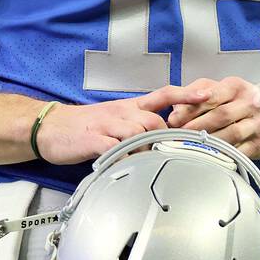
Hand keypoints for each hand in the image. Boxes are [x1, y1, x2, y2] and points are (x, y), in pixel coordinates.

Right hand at [35, 84, 208, 164]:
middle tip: (173, 154)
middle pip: (155, 119)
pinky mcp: (93, 140)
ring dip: (147, 148)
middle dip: (166, 136)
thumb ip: (141, 123)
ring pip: (138, 131)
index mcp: (130, 106)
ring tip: (147, 163)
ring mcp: (108, 125)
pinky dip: (124, 158)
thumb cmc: (87, 126)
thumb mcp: (117, 118)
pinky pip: (114, 148)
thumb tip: (169, 135)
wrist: (50, 126)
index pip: (164, 94)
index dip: (187, 93)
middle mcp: (122, 112)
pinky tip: (128, 166)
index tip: (209, 94)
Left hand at [166, 77, 259, 159]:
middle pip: (220, 115)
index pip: (212, 96)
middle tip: (178, 135)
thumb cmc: (243, 101)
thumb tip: (176, 109)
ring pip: (230, 135)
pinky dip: (222, 155)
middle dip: (196, 126)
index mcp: (236, 87)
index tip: (174, 119)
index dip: (191, 108)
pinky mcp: (259, 144)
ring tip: (189, 146)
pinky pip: (238, 152)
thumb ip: (198, 93)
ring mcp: (257, 124)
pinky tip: (208, 157)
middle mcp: (250, 103)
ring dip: (208, 142)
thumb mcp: (224, 89)